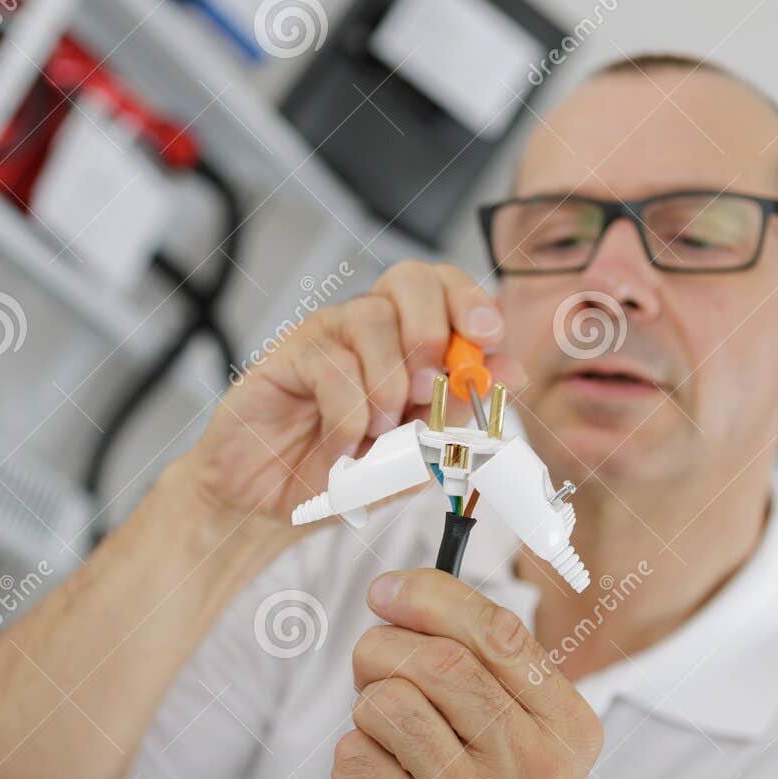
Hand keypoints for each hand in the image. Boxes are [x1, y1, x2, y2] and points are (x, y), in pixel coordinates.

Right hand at [184, 262, 523, 527]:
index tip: (490, 338)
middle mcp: (370, 329)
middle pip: (411, 279)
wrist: (270, 499)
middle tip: (428, 386)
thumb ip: (457, 413)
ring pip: (372, 318)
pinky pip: (330, 364)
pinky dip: (349, 412)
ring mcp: (327, 337)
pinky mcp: (287, 355)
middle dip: (432, 329)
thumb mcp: (413, 454)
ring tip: (380, 431)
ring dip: (388, 382)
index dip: (473, 303)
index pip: (447, 290)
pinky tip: (345, 444)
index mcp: (408, 341)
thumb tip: (507, 373)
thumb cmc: (340, 471)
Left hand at [333, 568, 604, 778]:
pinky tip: (385, 778)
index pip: (499, 633)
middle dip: (385, 646)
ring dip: (369, 703)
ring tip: (389, 729)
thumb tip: (402, 593)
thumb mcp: (528, 731)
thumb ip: (486, 659)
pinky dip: (355, 754)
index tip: (388, 589)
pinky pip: (352, 754)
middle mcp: (531, 770)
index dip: (431, 596)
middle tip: (375, 661)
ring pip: (387, 703)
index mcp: (567, 728)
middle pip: (436, 662)